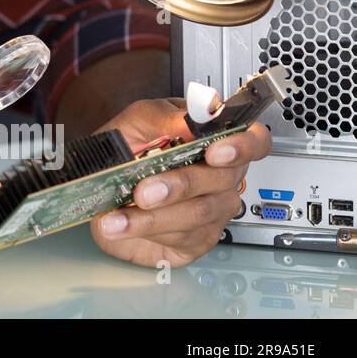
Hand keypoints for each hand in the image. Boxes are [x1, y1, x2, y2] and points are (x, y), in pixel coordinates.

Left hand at [89, 98, 271, 267]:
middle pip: (222, 180)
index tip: (215, 152)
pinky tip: (121, 225)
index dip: (243, 146)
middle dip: (180, 184)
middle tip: (144, 190)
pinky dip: (145, 230)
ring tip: (119, 214)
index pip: (254, 141)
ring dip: (153, 214)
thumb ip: (162, 118)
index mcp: (212, 141)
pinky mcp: (198, 239)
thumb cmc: (127, 151)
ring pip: (198, 212)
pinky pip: (182, 237)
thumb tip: (189, 121)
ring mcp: (213, 210)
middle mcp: (219, 177)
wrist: (102, 189)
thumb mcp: (136, 123)